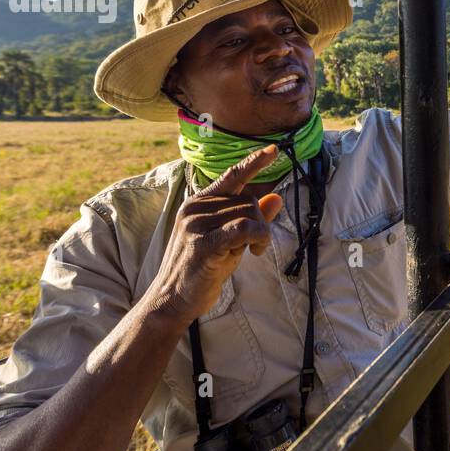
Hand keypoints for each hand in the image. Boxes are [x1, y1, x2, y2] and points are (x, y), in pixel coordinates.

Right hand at [147, 145, 284, 322]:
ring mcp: (196, 224)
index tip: (274, 150)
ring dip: (261, 234)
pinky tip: (254, 252)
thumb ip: (251, 219)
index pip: (231, 176)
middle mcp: (195, 208)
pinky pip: (244, 228)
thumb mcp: (230, 241)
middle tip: (255, 245)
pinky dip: (258, 238)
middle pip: (248, 200)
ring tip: (251, 251)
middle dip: (260, 221)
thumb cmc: (202, 270)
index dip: (254, 162)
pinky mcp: (202, 242)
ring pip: (249, 213)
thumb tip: (277, 197)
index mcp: (198, 203)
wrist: (172, 300)